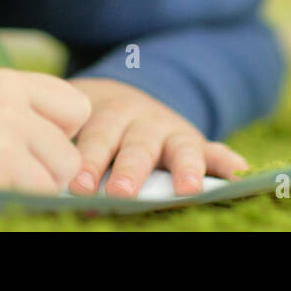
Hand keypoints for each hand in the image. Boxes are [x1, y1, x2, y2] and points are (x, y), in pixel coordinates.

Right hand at [0, 67, 90, 194]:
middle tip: (7, 179)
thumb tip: (64, 147)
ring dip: (33, 192)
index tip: (36, 149)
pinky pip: (34, 200)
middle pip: (69, 151)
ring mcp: (2, 140)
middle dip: (47, 172)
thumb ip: (15, 111)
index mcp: (2, 81)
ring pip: (56, 180)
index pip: (75, 105)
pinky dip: (17, 205)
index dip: (61, 133)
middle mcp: (9, 105)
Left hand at [65, 77, 248, 197]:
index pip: (94, 138)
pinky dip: (227, 161)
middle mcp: (140, 120)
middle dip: (129, 170)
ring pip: (179, 148)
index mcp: (105, 114)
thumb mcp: (76, 127)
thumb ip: (67, 153)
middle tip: (120, 193)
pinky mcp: (196, 143)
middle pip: (134, 145)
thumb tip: (51, 193)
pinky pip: (214, 151)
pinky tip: (240, 173)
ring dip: (183, 169)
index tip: (77, 187)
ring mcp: (171, 131)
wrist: (120, 96)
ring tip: (186, 189)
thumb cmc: (90, 124)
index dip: (86, 162)